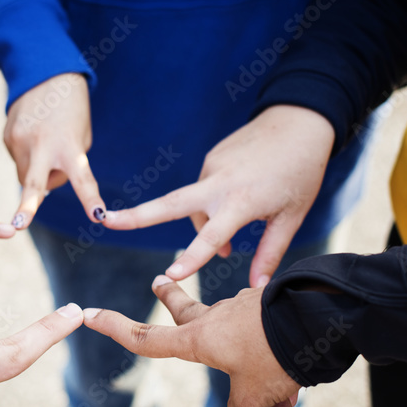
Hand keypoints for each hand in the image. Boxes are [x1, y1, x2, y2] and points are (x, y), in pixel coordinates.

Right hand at [4, 73, 105, 228]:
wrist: (45, 74)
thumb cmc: (72, 113)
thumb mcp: (81, 137)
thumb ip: (68, 165)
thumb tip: (41, 190)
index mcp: (69, 145)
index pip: (84, 177)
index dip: (91, 198)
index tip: (98, 216)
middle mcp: (42, 144)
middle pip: (34, 183)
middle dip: (26, 207)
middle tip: (19, 226)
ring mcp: (20, 141)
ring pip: (27, 179)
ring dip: (38, 174)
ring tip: (46, 147)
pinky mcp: (7, 138)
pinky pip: (19, 161)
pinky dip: (29, 157)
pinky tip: (35, 136)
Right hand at [82, 277, 299, 406]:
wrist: (318, 318)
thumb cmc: (276, 355)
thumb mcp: (256, 395)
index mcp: (199, 339)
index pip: (147, 338)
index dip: (116, 330)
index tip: (89, 314)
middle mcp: (216, 320)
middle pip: (185, 311)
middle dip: (170, 298)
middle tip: (159, 284)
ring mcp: (245, 309)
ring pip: (245, 345)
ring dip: (263, 375)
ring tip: (288, 404)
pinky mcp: (272, 307)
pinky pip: (273, 343)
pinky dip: (286, 365)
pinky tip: (306, 375)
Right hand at [105, 105, 333, 286]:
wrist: (300, 120)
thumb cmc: (302, 172)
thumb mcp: (291, 216)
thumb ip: (270, 252)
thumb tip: (256, 287)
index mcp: (241, 200)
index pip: (212, 236)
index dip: (192, 258)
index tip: (171, 275)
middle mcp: (219, 183)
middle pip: (169, 204)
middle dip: (135, 215)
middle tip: (104, 220)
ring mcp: (211, 168)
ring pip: (195, 207)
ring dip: (205, 225)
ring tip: (235, 237)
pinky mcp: (211, 158)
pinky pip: (205, 190)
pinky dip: (214, 204)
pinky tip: (240, 197)